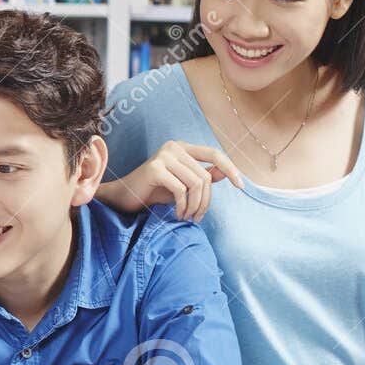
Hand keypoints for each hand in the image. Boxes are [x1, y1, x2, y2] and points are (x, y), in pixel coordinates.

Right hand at [99, 141, 243, 221]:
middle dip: (205, 201)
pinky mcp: (155, 168)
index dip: (230, 169)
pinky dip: (183, 205)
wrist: (123, 199)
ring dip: (195, 205)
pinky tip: (177, 214)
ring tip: (187, 217)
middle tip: (197, 217)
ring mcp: (163, 156)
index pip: (214, 154)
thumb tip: (227, 173)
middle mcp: (173, 147)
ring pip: (196, 183)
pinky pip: (181, 189)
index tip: (241, 186)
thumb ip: (203, 177)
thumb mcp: (182, 185)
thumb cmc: (153, 192)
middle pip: (206, 175)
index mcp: (182, 148)